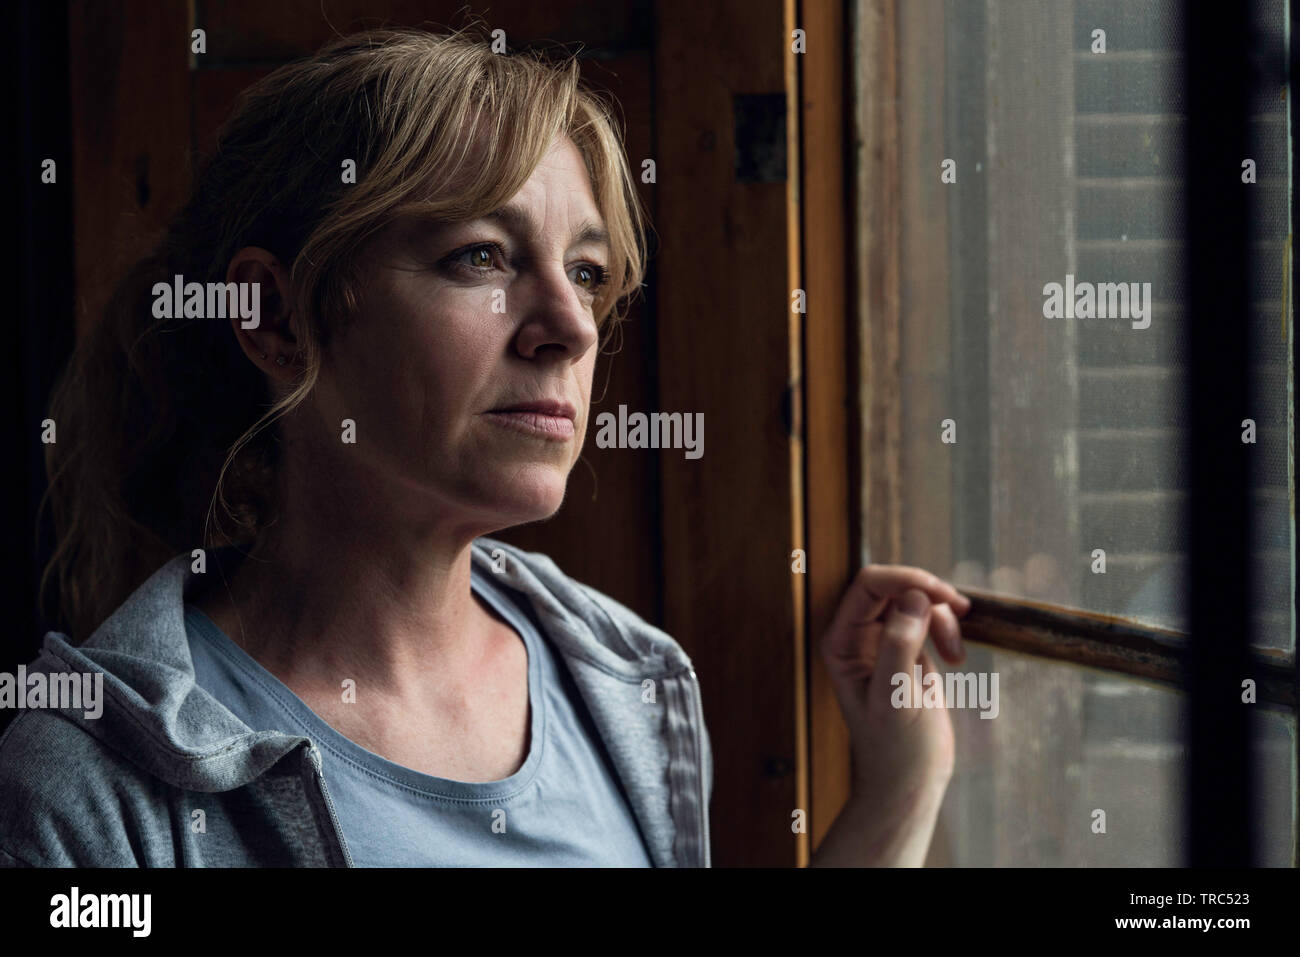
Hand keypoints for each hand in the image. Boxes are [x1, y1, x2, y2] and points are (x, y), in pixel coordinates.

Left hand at [812, 565, 970, 865]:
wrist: (910, 780)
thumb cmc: (896, 747)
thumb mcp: (897, 696)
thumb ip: (899, 644)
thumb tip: (912, 598)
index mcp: (843, 641)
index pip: (869, 585)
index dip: (906, 579)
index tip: (942, 595)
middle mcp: (858, 636)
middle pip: (894, 586)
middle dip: (928, 595)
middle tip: (959, 611)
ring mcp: (882, 641)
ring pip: (914, 600)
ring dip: (942, 617)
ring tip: (955, 654)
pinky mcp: (906, 651)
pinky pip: (927, 620)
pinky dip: (946, 630)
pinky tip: (956, 658)